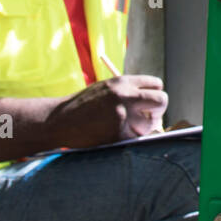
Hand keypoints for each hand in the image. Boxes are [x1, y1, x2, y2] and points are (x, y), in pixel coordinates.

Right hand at [47, 74, 168, 146]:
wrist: (59, 120)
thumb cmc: (82, 106)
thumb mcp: (105, 89)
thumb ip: (127, 92)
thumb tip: (152, 103)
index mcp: (122, 81)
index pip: (156, 85)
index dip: (155, 95)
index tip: (149, 103)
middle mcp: (124, 95)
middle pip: (161, 100)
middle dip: (158, 110)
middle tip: (148, 117)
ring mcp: (121, 114)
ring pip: (151, 123)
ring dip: (144, 128)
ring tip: (127, 127)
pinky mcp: (117, 133)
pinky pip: (136, 138)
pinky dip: (129, 138)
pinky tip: (115, 134)